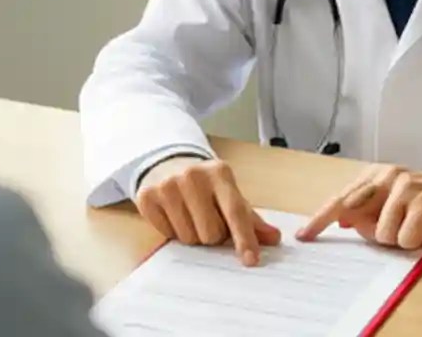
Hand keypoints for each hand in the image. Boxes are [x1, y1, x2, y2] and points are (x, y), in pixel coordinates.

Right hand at [135, 156, 282, 265]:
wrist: (166, 162)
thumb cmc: (203, 183)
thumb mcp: (227, 192)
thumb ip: (249, 217)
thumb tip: (273, 238)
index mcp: (219, 173)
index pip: (235, 212)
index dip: (244, 238)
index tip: (251, 259)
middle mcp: (192, 176)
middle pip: (211, 233)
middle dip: (213, 235)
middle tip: (207, 219)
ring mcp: (168, 186)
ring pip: (189, 238)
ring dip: (193, 235)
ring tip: (190, 215)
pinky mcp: (148, 197)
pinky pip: (168, 235)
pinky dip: (174, 232)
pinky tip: (174, 214)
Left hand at [296, 163, 421, 249]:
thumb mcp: (400, 205)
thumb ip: (372, 210)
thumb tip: (345, 222)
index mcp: (378, 174)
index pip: (341, 198)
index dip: (320, 217)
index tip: (303, 234)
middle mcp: (388, 175)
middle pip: (351, 209)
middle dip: (363, 232)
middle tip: (394, 234)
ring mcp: (405, 186)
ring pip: (380, 233)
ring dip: (400, 239)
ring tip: (421, 227)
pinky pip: (404, 238)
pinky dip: (418, 242)